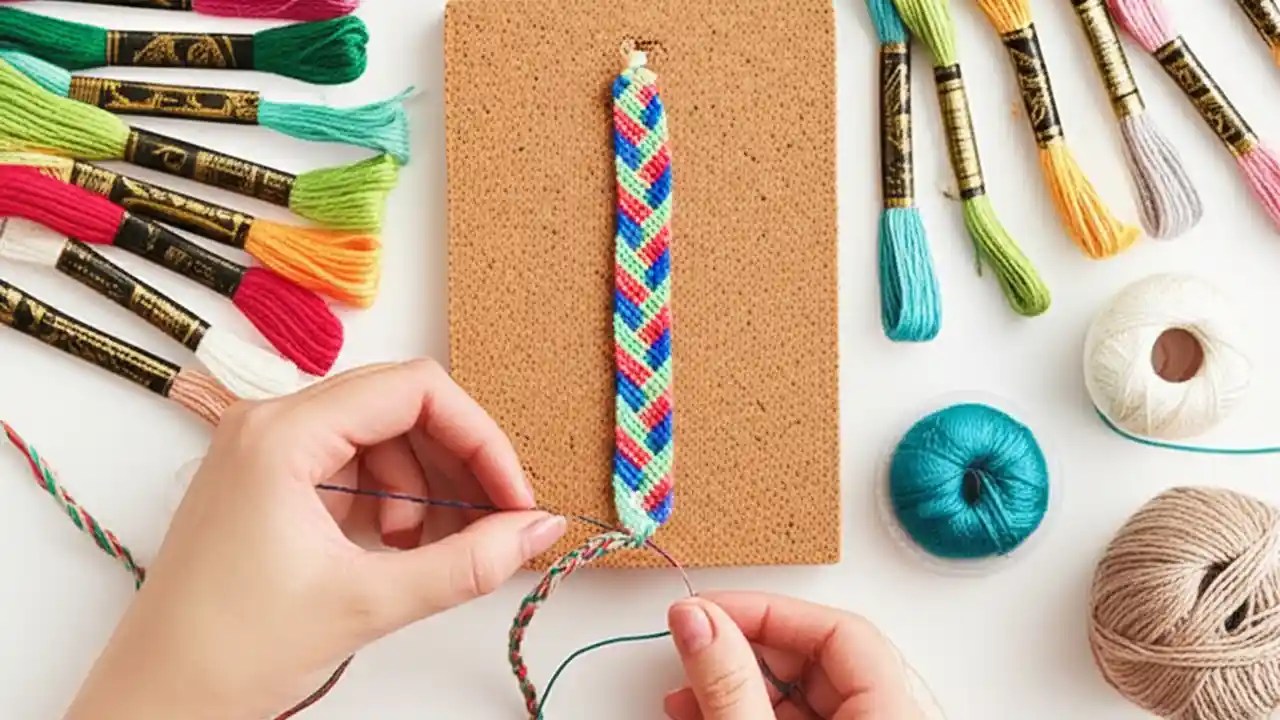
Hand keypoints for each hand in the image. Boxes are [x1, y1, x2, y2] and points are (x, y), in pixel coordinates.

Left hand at [64, 360, 566, 719]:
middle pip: (399, 406)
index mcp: (281, 434)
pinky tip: (394, 550)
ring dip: (422, 487)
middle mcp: (269, 425)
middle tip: (494, 521)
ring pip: (380, 437)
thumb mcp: (367, 604)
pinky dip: (389, 501)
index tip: (512, 497)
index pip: (413, 390)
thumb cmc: (230, 653)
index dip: (478, 438)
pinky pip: (351, 466)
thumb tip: (539, 528)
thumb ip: (468, 563)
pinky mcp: (267, 483)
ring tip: (426, 552)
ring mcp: (265, 452)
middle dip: (456, 464)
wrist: (156, 704)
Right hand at [664, 592, 922, 719]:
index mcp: (895, 715)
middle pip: (818, 662)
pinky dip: (746, 713)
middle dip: (743, 649)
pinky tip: (700, 714)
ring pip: (800, 699)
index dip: (769, 611)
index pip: (839, 632)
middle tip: (692, 642)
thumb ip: (729, 685)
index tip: (709, 609)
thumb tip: (696, 620)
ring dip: (735, 685)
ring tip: (684, 692)